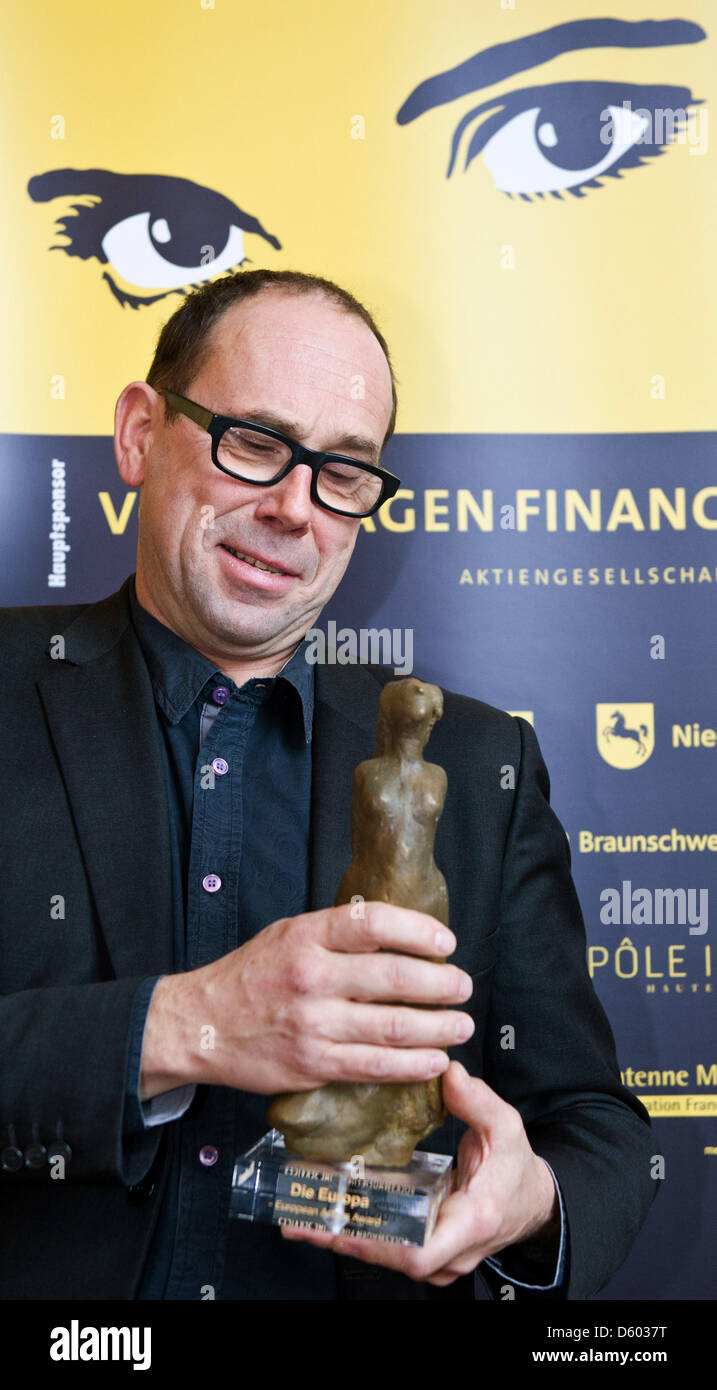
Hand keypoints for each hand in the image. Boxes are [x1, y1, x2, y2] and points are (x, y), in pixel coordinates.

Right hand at [139, 903, 473, 1098]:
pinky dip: (412, 1064)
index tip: (446, 941)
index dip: (420, 931)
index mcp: (307, 936)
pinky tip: (434, 1059)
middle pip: (395, 979)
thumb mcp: (288, 934)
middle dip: (442, 985)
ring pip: (393, 1027)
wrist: (201, 1024)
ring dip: (438, 1028)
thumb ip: (338, 933)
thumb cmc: (251, 976)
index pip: (375, 923)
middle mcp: (311, 977)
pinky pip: (375, 1066)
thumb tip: (401, 935)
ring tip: (460, 1025)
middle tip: (463, 987)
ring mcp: (313, 1024)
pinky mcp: (313, 1064)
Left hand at [281, 1060, 559, 1285]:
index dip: (378, 1247)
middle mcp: (453, 1248)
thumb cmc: (516, 1167)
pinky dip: (360, 1238)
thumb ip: (477, 1101)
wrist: (532, 1201)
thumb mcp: (506, 1126)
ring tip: (301, 1222)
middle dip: (345, 1242)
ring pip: (388, 1259)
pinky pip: (392, 1251)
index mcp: (471, 1221)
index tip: (343, 1231)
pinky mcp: (430, 1252)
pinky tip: (328, 1220)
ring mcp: (441, 1257)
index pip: (422, 1253)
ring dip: (345, 1242)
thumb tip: (448, 1074)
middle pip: (392, 1259)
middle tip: (302, 1222)